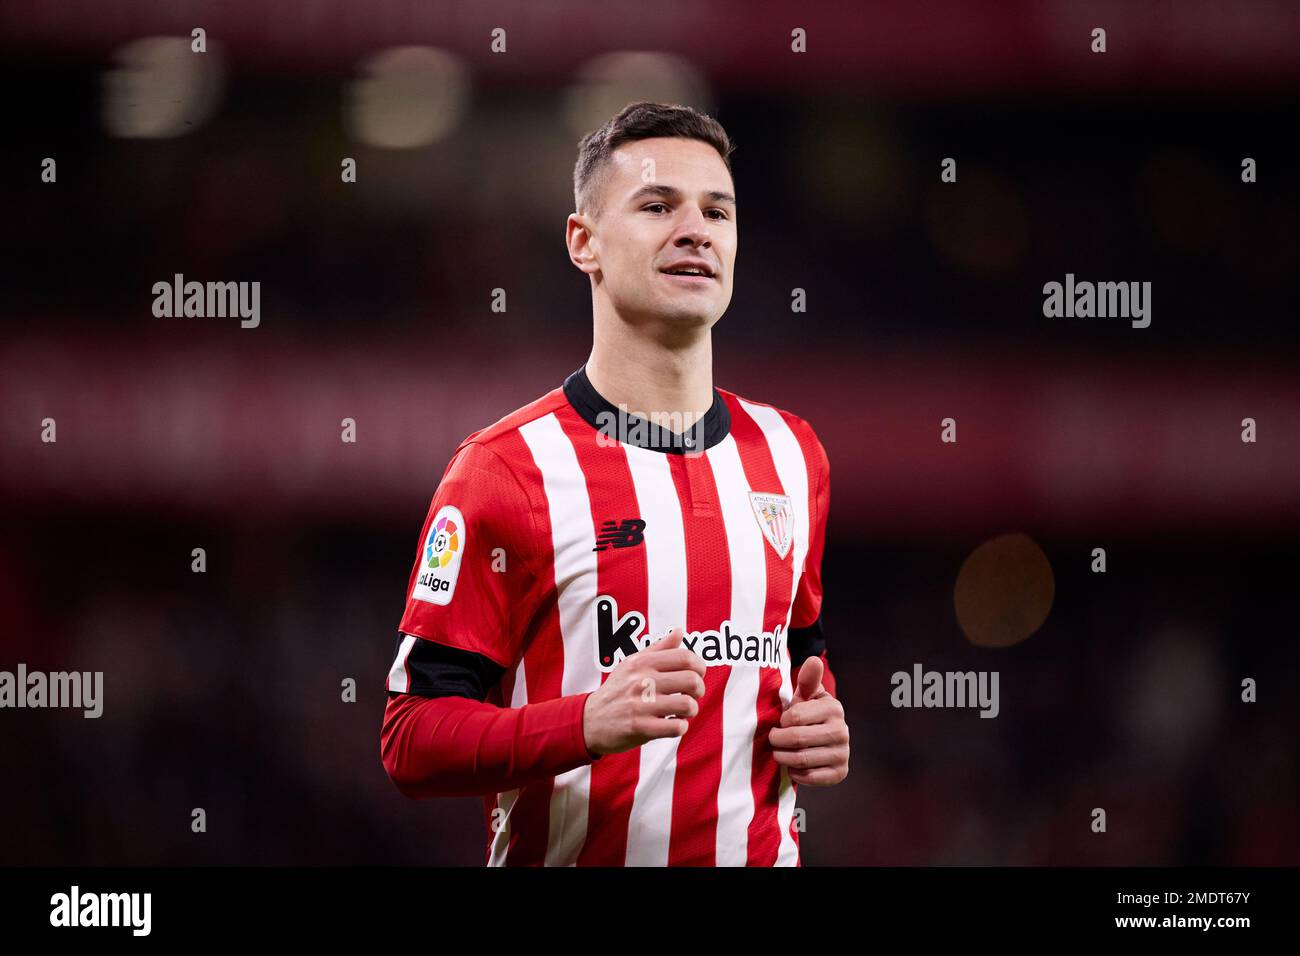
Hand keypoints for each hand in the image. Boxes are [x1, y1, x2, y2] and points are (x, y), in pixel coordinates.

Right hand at [582, 627, 706, 755]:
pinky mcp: (640, 727)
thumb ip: (658, 649)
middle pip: (692, 680)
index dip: (700, 667)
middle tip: (692, 695)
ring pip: (687, 705)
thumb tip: (680, 631)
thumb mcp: (632, 664)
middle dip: (699, 690)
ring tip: (683, 711)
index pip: (685, 657)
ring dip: (691, 710)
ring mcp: (641, 705)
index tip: (697, 675)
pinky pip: (675, 727)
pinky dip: (681, 727)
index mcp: (642, 663)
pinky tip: (674, 724)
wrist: (590, 720)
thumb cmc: (616, 690)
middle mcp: (641, 681)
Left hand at [768, 655, 848, 786]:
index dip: (781, 721)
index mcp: (834, 708)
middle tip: (772, 739)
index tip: (780, 721)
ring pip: (802, 759)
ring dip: (783, 757)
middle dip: (777, 740)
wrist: (821, 741)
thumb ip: (807, 680)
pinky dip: (796, 773)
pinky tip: (792, 766)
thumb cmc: (807, 714)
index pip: (795, 717)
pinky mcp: (840, 773)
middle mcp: (842, 731)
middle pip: (797, 739)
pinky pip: (811, 777)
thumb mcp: (806, 696)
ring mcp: (843, 753)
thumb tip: (813, 660)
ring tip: (778, 752)